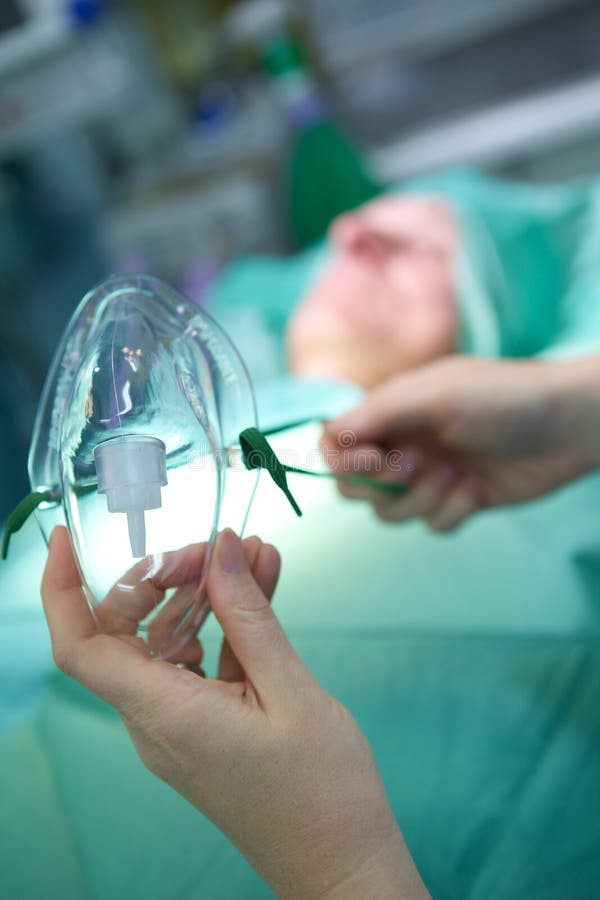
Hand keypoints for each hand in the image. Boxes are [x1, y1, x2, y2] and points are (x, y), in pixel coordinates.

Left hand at [41, 527, 427, 898]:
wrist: (343, 867)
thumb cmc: (323, 793)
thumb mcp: (291, 691)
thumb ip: (249, 616)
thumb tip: (221, 549)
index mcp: (166, 716)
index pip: (81, 646)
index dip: (61, 589)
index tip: (64, 539)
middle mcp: (157, 723)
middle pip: (126, 631)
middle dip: (162, 576)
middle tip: (217, 547)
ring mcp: (178, 726)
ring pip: (167, 640)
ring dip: (202, 593)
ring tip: (255, 554)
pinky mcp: (204, 727)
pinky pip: (199, 661)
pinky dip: (224, 623)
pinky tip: (261, 587)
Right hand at [323, 355, 599, 530]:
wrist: (566, 427)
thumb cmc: (504, 399)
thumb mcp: (438, 396)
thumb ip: (380, 414)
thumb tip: (328, 435)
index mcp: (392, 412)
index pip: (336, 444)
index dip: (343, 462)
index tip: (373, 462)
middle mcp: (403, 444)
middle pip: (355, 488)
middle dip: (384, 486)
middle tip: (418, 465)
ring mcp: (428, 476)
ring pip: (391, 514)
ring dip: (422, 500)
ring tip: (457, 474)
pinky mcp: (456, 501)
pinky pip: (431, 525)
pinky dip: (452, 511)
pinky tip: (478, 487)